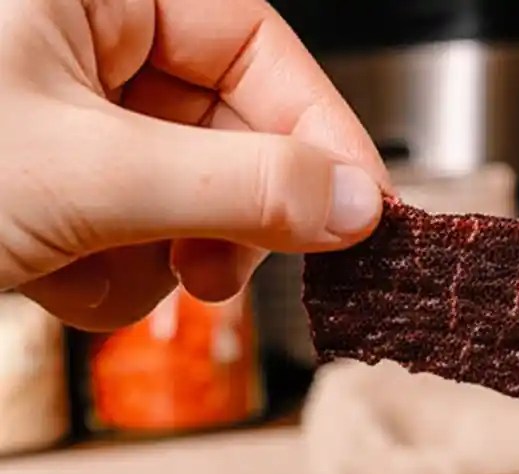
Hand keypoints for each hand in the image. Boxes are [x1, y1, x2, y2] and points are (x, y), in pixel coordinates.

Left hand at [0, 0, 388, 329]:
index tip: (361, 207)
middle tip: (214, 273)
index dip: (317, 127)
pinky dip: (100, 277)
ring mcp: (64, 125)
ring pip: (182, 200)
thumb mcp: (87, 173)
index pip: (252, 42)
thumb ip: (237, 186)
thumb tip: (353, 203)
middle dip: (214, 219)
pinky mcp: (49, 191)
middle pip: (227, 133)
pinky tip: (48, 278)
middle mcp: (82, 50)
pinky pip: (128, 238)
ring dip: (148, 262)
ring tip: (86, 269)